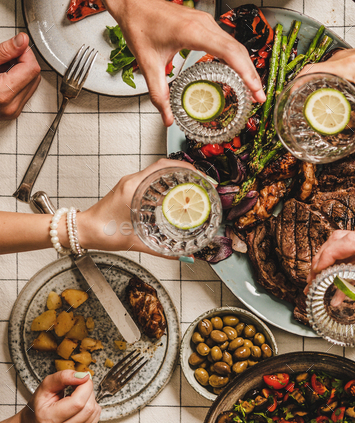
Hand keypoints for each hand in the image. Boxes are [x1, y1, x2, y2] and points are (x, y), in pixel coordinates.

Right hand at [0, 33, 40, 119]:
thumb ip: (4, 51)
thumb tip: (22, 41)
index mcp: (2, 94)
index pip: (31, 67)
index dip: (25, 52)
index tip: (16, 46)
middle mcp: (10, 106)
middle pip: (34, 76)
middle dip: (23, 61)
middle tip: (6, 54)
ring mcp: (11, 111)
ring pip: (31, 84)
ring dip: (21, 71)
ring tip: (1, 66)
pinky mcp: (11, 111)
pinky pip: (24, 92)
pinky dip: (17, 80)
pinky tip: (2, 75)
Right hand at [19, 371, 100, 422]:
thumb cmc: (40, 405)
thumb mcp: (45, 386)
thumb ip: (62, 377)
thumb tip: (83, 376)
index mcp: (49, 419)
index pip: (78, 402)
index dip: (85, 386)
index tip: (81, 378)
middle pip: (88, 407)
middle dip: (88, 391)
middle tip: (78, 387)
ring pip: (94, 412)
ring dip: (91, 399)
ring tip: (78, 396)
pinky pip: (96, 418)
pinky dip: (92, 407)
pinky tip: (81, 406)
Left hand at [76, 158, 192, 253]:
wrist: (83, 231)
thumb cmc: (102, 233)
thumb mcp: (135, 242)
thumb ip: (161, 251)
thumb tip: (182, 256)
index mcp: (133, 187)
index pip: (163, 167)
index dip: (185, 168)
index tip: (200, 177)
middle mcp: (132, 181)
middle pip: (164, 167)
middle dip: (186, 173)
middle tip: (202, 184)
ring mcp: (130, 184)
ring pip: (158, 173)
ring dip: (176, 178)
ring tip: (193, 189)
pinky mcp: (128, 190)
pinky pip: (151, 182)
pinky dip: (166, 186)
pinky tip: (175, 198)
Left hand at [116, 0, 264, 125]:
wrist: (133, 3)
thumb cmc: (139, 25)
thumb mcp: (147, 64)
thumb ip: (159, 94)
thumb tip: (167, 118)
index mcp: (192, 32)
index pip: (229, 53)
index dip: (246, 72)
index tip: (255, 90)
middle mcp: (204, 24)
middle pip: (238, 50)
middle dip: (252, 74)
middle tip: (259, 97)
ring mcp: (206, 21)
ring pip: (235, 44)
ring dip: (246, 65)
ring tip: (252, 87)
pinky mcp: (204, 23)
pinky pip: (227, 41)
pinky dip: (236, 57)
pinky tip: (237, 71)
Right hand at [301, 33, 354, 153]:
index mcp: (342, 67)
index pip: (307, 72)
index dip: (294, 86)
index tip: (287, 99)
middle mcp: (340, 59)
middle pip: (311, 73)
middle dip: (303, 91)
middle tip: (299, 109)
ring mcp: (346, 58)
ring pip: (322, 72)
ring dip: (315, 86)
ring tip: (312, 106)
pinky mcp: (353, 59)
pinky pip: (332, 71)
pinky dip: (328, 83)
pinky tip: (333, 97)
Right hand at [306, 231, 354, 346]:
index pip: (347, 244)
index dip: (325, 257)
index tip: (316, 275)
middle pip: (341, 237)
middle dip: (322, 256)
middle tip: (316, 280)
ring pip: (350, 239)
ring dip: (334, 256)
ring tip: (328, 281)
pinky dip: (349, 258)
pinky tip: (352, 279)